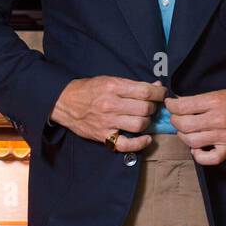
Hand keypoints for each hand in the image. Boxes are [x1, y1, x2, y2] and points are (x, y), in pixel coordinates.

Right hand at [49, 76, 165, 151]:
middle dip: (153, 107)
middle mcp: (110, 104)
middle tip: (151, 106)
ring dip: (147, 122)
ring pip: (139, 125)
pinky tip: (146, 138)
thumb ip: (132, 85)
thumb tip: (155, 86)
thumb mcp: (109, 80)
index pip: (144, 91)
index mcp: (112, 87)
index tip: (162, 94)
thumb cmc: (88, 89)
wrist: (64, 102)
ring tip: (144, 118)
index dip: (159, 93)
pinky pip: (126, 144)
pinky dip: (140, 144)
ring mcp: (107, 122)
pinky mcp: (103, 136)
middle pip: (145, 108)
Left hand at [165, 88, 225, 165]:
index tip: (170, 104)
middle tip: (176, 117)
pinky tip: (196, 148)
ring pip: (192, 141)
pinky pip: (209, 158)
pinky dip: (198, 155)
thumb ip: (202, 99)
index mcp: (215, 102)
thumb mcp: (222, 92)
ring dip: (183, 136)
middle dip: (174, 120)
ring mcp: (223, 137)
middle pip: (184, 124)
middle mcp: (218, 120)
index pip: (183, 106)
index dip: (172, 105)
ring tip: (184, 131)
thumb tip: (181, 102)